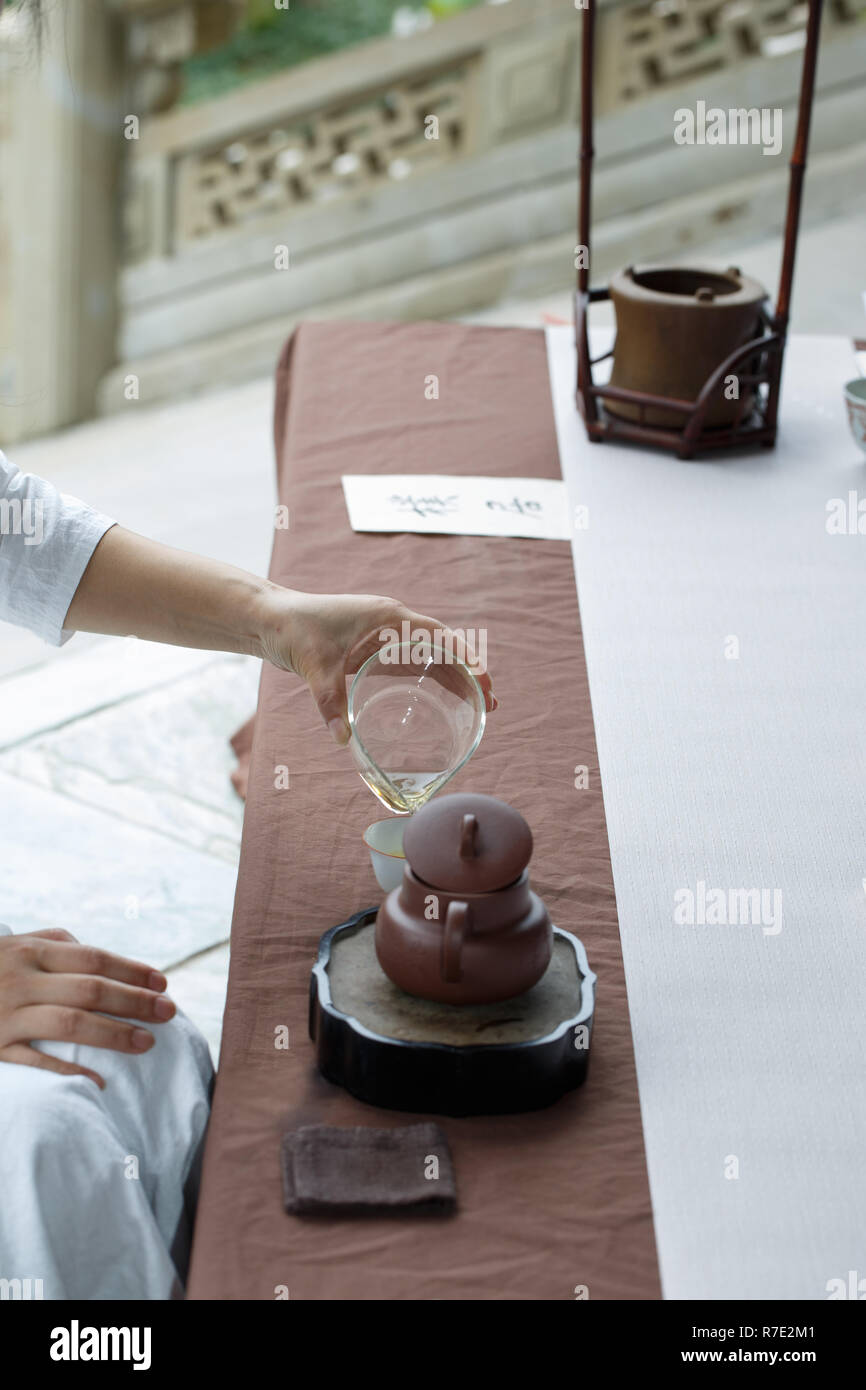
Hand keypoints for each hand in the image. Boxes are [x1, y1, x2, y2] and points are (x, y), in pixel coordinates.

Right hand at [0, 929, 175, 1087]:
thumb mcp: (11, 946)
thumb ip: (51, 944)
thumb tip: (94, 952)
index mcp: (28, 952)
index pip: (92, 958)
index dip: (131, 970)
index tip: (162, 983)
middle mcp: (19, 980)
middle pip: (89, 989)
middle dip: (134, 1000)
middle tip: (169, 1012)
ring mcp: (5, 1015)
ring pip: (70, 1023)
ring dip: (113, 1033)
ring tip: (147, 1042)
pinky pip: (34, 1062)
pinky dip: (68, 1071)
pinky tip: (98, 1081)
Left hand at [256, 589, 495, 744]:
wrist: (272, 619)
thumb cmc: (294, 630)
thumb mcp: (314, 666)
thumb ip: (330, 702)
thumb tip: (343, 739)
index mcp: (386, 618)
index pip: (436, 635)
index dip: (463, 656)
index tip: (482, 678)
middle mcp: (392, 625)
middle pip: (442, 648)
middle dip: (468, 672)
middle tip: (492, 700)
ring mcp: (386, 638)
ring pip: (431, 658)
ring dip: (455, 678)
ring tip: (481, 704)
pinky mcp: (375, 652)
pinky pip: (413, 666)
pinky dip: (433, 680)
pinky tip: (447, 700)